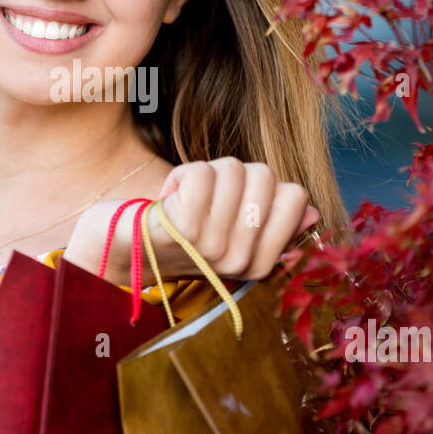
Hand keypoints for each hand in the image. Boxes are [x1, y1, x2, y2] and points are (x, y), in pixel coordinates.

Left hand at [62, 157, 320, 288]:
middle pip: (266, 177)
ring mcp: (212, 246)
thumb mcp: (227, 231)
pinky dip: (185, 174)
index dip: (267, 187)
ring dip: (207, 172)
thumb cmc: (177, 236)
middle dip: (234, 174)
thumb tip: (311, 212)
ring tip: (187, 197)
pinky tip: (170, 195)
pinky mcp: (183, 229)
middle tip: (207, 196)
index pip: (297, 197)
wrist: (121, 253)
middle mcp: (239, 260)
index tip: (236, 202)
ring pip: (235, 169)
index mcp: (258, 263)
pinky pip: (204, 172)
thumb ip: (269, 223)